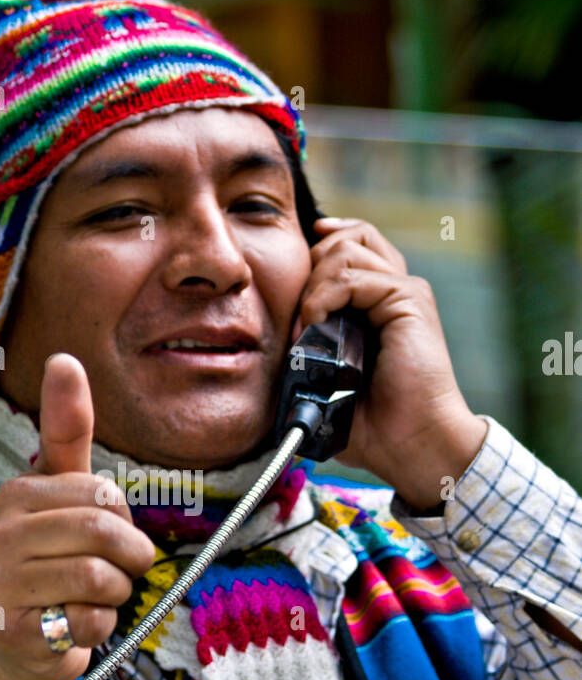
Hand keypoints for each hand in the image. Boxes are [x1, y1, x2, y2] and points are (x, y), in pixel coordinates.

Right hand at [0, 352, 156, 679]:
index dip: (122, 523)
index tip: (104, 537)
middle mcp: (2, 531)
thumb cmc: (49, 567)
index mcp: (18, 493)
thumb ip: (66, 432)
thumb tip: (65, 357)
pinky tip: (70, 625)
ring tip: (87, 599)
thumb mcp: (62, 497)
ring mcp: (4, 581)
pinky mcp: (15, 629)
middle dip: (127, 560)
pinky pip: (91, 621)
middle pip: (106, 533)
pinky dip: (98, 628)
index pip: (105, 495)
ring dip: (113, 596)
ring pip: (101, 578)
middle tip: (109, 574)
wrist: (16, 652)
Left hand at [292, 217, 487, 508]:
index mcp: (377, 303)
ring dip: (314, 284)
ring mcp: (403, 292)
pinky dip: (323, 296)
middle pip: (347, 236)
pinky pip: (354, 275)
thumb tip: (270, 337)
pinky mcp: (408, 300)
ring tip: (306, 326)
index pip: (346, 246)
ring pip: (346, 248)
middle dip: (311, 266)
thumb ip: (308, 350)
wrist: (409, 443)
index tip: (292, 288)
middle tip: (300, 316)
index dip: (315, 255)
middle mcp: (393, 290)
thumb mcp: (327, 379)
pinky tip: (314, 324)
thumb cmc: (371, 422)